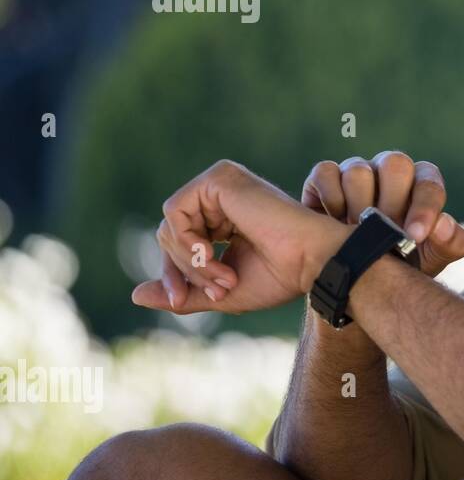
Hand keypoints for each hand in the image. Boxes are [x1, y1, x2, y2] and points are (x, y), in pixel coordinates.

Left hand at [130, 160, 348, 314]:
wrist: (313, 261)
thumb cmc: (281, 276)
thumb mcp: (222, 291)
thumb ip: (183, 292)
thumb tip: (135, 296)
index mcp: (226, 216)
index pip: (179, 242)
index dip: (175, 274)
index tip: (181, 300)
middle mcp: (221, 195)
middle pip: (170, 234)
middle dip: (184, 272)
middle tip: (218, 293)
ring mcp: (220, 183)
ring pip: (170, 227)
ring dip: (191, 264)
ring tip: (225, 279)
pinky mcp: (219, 179)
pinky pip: (175, 213)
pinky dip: (187, 244)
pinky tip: (214, 255)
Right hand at [301, 151, 463, 278]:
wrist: (358, 270)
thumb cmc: (402, 259)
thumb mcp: (431, 259)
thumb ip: (449, 244)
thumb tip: (444, 224)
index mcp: (421, 184)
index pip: (429, 184)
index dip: (424, 208)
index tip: (415, 237)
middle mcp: (390, 172)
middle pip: (395, 164)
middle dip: (391, 202)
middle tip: (385, 233)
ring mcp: (358, 170)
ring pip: (358, 171)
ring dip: (358, 205)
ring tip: (357, 234)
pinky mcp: (326, 176)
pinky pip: (326, 172)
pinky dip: (330, 198)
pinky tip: (333, 223)